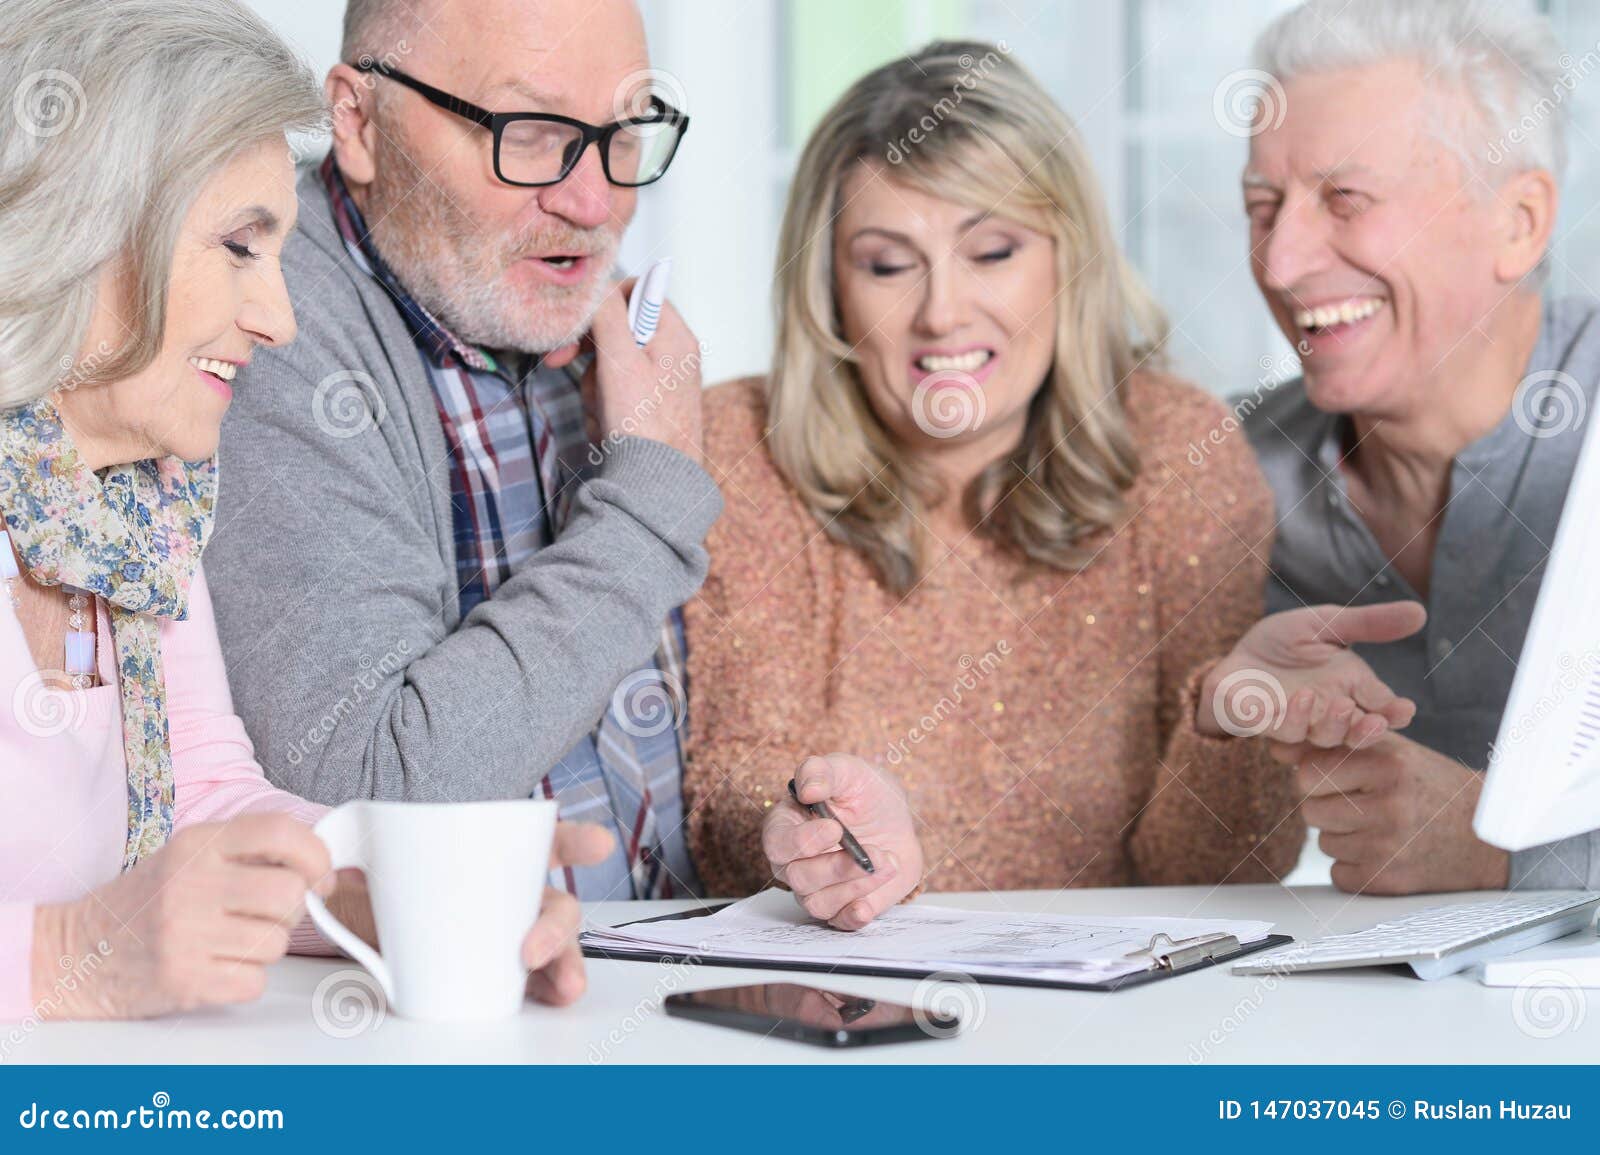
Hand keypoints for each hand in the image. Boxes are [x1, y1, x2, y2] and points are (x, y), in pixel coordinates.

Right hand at [31, 813, 332, 1018]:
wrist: (75, 953)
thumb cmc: (147, 903)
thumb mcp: (190, 856)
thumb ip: (251, 852)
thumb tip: (325, 868)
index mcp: (198, 844)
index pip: (280, 831)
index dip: (316, 854)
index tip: (320, 874)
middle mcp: (191, 883)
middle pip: (288, 893)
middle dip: (291, 909)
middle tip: (267, 914)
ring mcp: (185, 933)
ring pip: (276, 942)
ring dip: (264, 946)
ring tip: (227, 941)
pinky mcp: (183, 980)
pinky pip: (254, 981)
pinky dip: (244, 979)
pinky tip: (214, 966)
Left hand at [312, 821, 614, 1007]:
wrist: (367, 909)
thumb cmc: (384, 870)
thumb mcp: (367, 847)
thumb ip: (346, 842)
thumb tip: (323, 864)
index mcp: (495, 848)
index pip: (545, 838)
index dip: (576, 842)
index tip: (600, 845)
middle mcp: (513, 886)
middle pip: (553, 900)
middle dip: (557, 924)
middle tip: (533, 946)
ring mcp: (513, 924)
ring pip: (555, 941)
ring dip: (567, 962)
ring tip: (564, 985)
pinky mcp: (502, 960)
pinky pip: (540, 974)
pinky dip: (553, 985)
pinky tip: (556, 995)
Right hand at [559, 279, 702, 464]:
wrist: (655, 486)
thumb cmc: (642, 425)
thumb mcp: (619, 360)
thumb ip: (608, 315)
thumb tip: (599, 285)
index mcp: (676, 337)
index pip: (638, 292)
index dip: (604, 302)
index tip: (579, 322)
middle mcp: (674, 357)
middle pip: (618, 331)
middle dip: (590, 355)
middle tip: (560, 362)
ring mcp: (662, 385)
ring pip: (611, 366)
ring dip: (594, 387)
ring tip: (602, 412)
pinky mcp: (650, 411)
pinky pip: (616, 395)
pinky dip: (604, 409)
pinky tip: (607, 429)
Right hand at [762, 753, 924, 930]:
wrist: (895, 819)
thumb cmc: (863, 793)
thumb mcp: (847, 770)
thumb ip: (822, 772)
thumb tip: (808, 789)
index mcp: (786, 826)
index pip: (777, 843)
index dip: (802, 841)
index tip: (835, 828)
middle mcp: (795, 862)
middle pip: (799, 877)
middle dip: (837, 867)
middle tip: (871, 852)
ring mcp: (817, 888)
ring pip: (819, 903)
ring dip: (855, 886)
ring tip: (887, 862)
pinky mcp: (843, 906)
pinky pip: (839, 922)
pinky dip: (853, 916)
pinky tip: (867, 905)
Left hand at [1199, 602, 1426, 746]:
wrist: (1237, 656)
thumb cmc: (1285, 643)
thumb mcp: (1327, 624)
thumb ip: (1368, 623)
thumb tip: (1420, 612)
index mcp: (1349, 690)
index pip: (1380, 708)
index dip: (1394, 714)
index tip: (1405, 710)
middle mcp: (1326, 712)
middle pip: (1352, 733)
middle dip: (1364, 732)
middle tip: (1375, 724)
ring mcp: (1293, 721)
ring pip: (1315, 735)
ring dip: (1324, 724)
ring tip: (1329, 702)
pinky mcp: (1258, 722)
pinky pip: (1272, 729)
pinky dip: (1282, 720)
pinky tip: (1291, 704)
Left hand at [1273, 732, 1510, 893]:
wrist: (1485, 839)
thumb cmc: (1430, 788)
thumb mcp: (1393, 752)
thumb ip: (1336, 744)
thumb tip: (1276, 747)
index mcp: (1388, 766)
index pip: (1308, 774)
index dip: (1317, 778)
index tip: (1338, 780)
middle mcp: (1388, 807)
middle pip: (1311, 811)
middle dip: (1329, 809)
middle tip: (1362, 806)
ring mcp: (1388, 847)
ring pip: (1324, 843)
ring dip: (1344, 838)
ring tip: (1381, 828)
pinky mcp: (1387, 881)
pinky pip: (1339, 874)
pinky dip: (1355, 867)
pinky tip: (1385, 853)